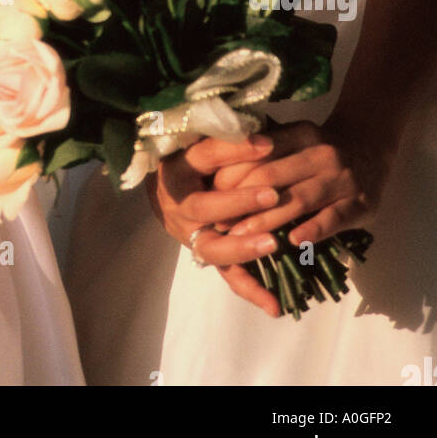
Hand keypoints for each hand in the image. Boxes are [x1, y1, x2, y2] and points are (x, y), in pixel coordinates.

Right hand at [148, 134, 287, 317]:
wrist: (163, 188)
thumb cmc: (189, 156)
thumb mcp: (198, 139)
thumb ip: (226, 136)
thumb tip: (262, 132)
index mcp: (176, 168)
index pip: (204, 156)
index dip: (233, 149)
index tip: (267, 143)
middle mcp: (178, 205)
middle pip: (203, 206)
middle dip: (239, 201)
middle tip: (271, 194)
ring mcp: (191, 235)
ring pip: (213, 247)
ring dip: (243, 247)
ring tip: (272, 245)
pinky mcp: (205, 254)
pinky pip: (226, 275)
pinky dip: (250, 290)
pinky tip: (274, 305)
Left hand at [210, 116, 390, 245]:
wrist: (371, 145)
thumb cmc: (320, 146)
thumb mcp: (296, 135)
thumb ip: (265, 146)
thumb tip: (218, 164)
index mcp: (302, 133)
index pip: (260, 153)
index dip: (232, 174)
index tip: (211, 193)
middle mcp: (322, 153)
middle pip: (274, 177)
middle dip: (242, 201)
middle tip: (217, 221)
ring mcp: (343, 179)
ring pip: (299, 200)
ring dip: (267, 220)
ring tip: (241, 236)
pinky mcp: (361, 203)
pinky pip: (333, 218)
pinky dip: (313, 230)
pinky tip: (293, 242)